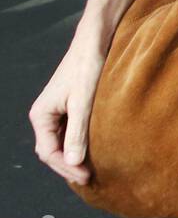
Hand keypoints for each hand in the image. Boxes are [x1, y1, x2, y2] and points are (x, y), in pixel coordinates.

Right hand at [30, 35, 107, 187]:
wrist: (96, 39)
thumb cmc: (88, 66)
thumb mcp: (83, 102)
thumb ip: (78, 132)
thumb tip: (73, 162)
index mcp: (41, 115)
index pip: (49, 152)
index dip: (67, 167)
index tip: (87, 176)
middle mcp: (45, 114)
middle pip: (53, 150)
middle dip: (69, 165)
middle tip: (90, 177)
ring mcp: (57, 110)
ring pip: (62, 141)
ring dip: (74, 155)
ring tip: (92, 168)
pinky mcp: (71, 105)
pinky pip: (71, 131)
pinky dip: (80, 142)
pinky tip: (94, 149)